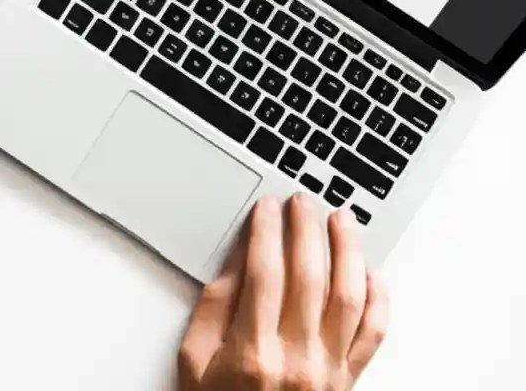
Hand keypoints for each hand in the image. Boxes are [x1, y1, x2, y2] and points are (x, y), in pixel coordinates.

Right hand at [178, 195, 388, 390]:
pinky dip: (378, 297)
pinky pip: (374, 331)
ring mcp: (329, 370)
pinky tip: (368, 271)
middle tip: (302, 201)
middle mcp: (297, 360)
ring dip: (348, 250)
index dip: (266, 232)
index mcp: (252, 353)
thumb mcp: (194, 360)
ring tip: (341, 220)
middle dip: (306, 229)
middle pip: (310, 276)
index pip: (264, 274)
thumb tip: (238, 258)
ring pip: (350, 296)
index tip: (266, 207)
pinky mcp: (350, 379)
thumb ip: (216, 306)